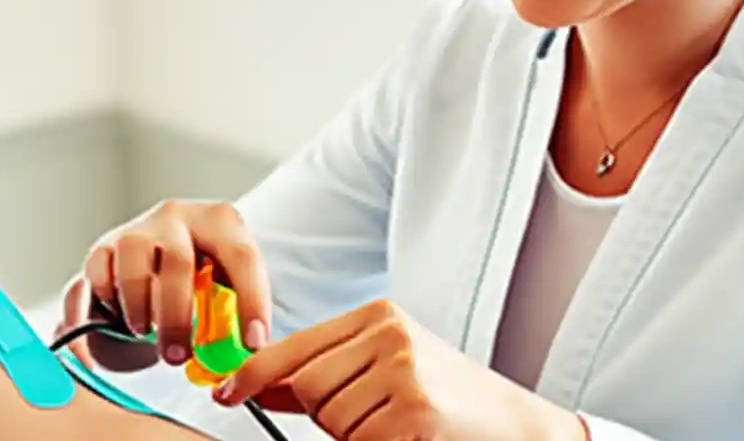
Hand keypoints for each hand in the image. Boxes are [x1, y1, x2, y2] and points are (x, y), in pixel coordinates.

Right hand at [56, 200, 271, 371]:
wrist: (158, 256)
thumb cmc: (200, 274)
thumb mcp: (224, 283)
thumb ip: (231, 311)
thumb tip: (243, 351)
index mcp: (219, 221)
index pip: (242, 256)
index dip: (251, 300)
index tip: (252, 343)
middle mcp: (178, 217)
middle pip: (178, 262)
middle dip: (177, 317)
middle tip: (178, 356)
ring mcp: (137, 230)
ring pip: (132, 266)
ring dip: (139, 308)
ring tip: (145, 334)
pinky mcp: (102, 248)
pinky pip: (95, 276)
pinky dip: (102, 307)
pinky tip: (114, 324)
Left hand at [214, 299, 584, 440]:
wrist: (516, 425)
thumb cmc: (449, 399)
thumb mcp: (384, 369)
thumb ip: (323, 373)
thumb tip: (255, 383)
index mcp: (379, 316)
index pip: (295, 345)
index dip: (254, 373)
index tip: (226, 391)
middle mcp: (390, 333)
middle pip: (305, 385)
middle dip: (321, 413)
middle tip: (370, 415)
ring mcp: (403, 369)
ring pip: (329, 418)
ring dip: (352, 434)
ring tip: (395, 423)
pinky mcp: (413, 409)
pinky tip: (408, 434)